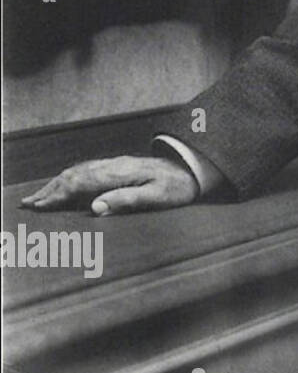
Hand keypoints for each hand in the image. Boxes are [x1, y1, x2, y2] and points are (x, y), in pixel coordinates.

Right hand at [20, 157, 198, 215]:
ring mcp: (116, 164)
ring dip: (56, 183)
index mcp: (119, 173)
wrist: (194, 169)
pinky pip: (87, 169)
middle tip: (27, 204)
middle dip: (49, 190)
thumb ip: (126, 200)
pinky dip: (70, 177)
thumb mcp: (157, 197)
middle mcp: (113, 165)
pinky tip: (65, 183)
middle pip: (74, 175)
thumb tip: (95, 208)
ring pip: (79, 170)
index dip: (56, 195)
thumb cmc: (178, 187)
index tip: (36, 206)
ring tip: (39, 196)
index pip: (79, 183)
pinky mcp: (119, 166)